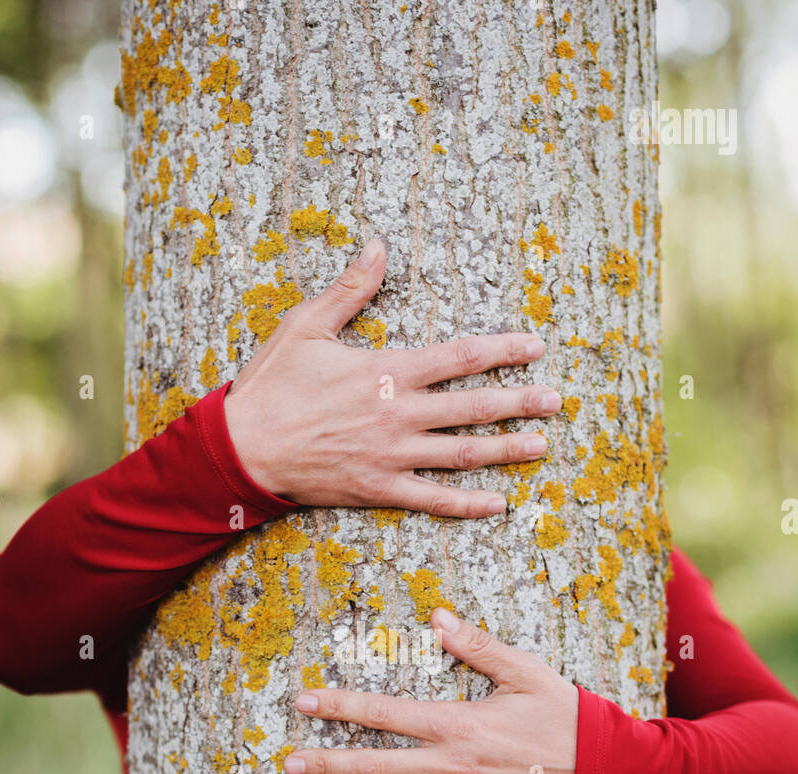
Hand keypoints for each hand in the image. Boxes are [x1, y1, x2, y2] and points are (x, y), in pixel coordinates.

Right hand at [224, 238, 561, 516]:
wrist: (241, 449)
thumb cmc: (271, 386)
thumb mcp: (306, 325)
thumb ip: (351, 288)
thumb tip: (379, 245)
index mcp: (389, 371)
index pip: (462, 356)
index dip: (504, 349)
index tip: (535, 346)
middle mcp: (400, 415)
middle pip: (474, 406)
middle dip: (520, 401)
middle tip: (556, 401)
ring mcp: (393, 456)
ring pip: (464, 454)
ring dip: (506, 450)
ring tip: (540, 446)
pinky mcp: (379, 490)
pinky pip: (433, 500)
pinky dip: (467, 504)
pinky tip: (497, 504)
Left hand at [283, 608, 577, 773]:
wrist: (607, 773)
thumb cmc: (565, 718)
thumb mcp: (525, 672)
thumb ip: (477, 646)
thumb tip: (437, 616)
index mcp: (456, 722)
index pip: (384, 712)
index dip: (341, 706)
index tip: (305, 702)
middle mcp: (450, 766)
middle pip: (375, 765)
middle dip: (328, 763)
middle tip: (288, 765)